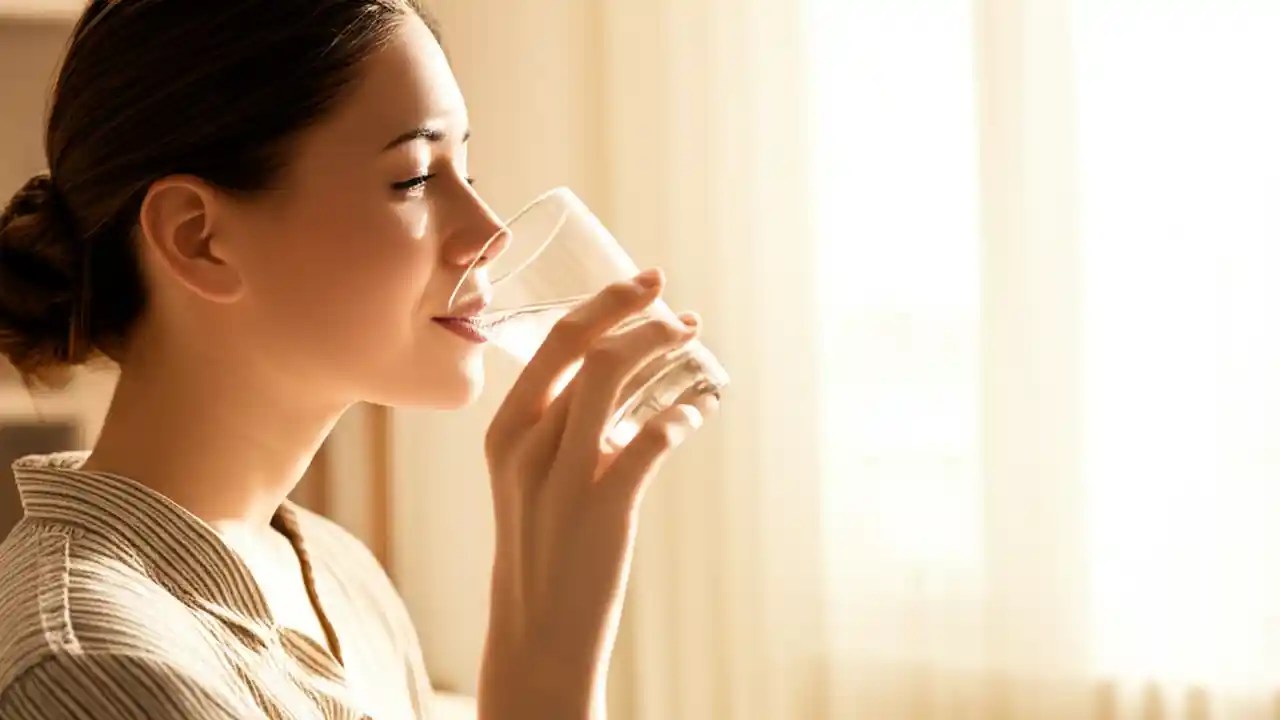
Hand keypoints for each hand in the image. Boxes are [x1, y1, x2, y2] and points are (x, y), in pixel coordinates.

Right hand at [478, 268, 719, 718]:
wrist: (537, 634)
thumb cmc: (542, 551)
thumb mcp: (530, 484)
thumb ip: (560, 435)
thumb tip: (624, 391)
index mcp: (506, 433)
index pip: (552, 344)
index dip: (601, 304)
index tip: (638, 282)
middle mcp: (527, 447)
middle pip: (584, 350)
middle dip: (632, 310)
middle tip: (673, 299)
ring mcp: (564, 478)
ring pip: (612, 381)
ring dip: (661, 349)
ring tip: (693, 341)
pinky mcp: (603, 510)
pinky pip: (650, 439)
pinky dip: (683, 413)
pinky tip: (702, 406)